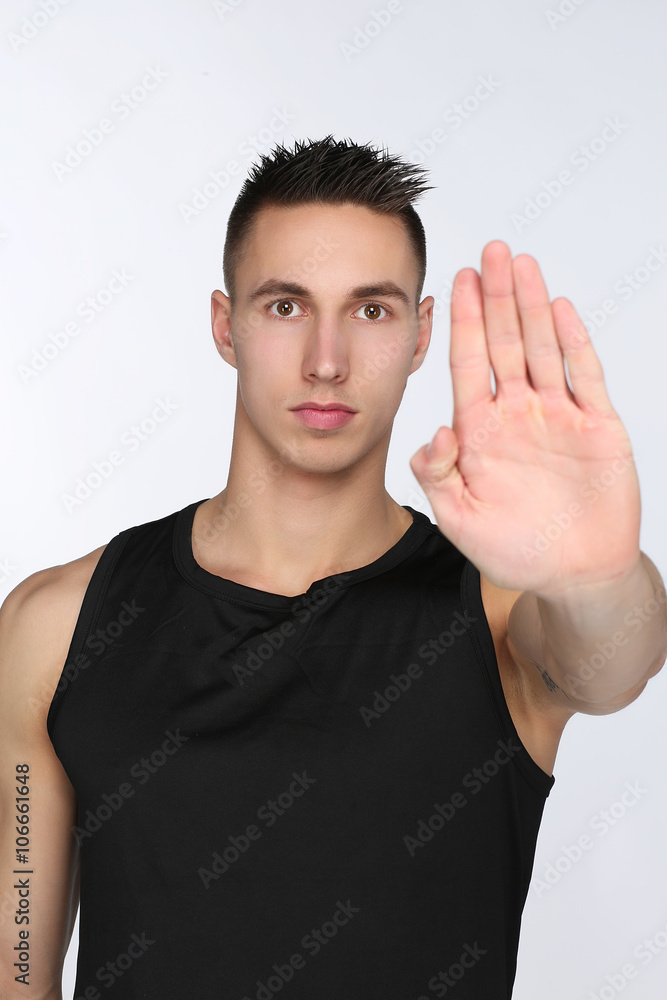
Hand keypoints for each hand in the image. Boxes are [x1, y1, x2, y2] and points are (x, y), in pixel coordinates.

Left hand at [409, 240, 641, 597]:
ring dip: (532, 306)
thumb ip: (437, 475)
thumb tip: (432, 430)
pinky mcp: (597, 426)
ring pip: (542, 348)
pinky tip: (561, 309)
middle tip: (492, 250)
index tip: (457, 279)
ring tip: (523, 263)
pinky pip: (585, 376)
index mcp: (480, 431)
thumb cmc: (513, 552)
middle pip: (503, 343)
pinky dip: (575, 342)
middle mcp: (517, 414)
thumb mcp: (459, 519)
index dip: (463, 321)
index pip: (467, 364)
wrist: (573, 575)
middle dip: (497, 296)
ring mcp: (558, 417)